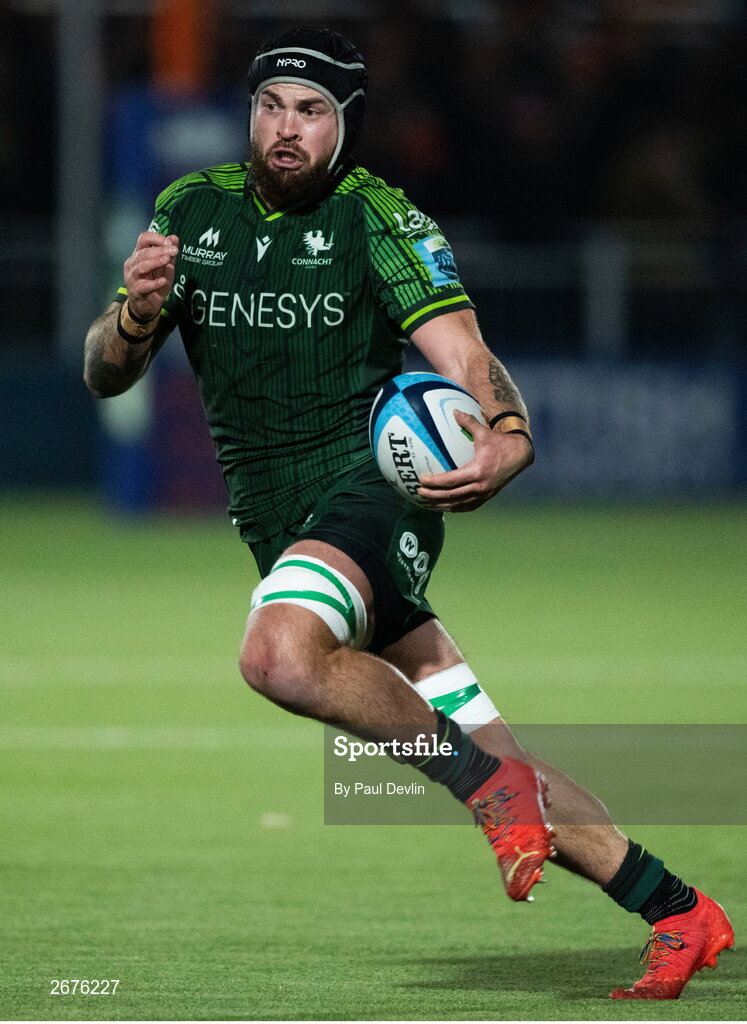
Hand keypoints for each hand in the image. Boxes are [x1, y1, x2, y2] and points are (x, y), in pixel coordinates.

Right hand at [123, 231, 178, 321]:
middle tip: (174, 251)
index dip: (156, 238)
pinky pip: (144, 286)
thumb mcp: (164, 269)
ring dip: (155, 262)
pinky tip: (163, 281)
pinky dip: (154, 283)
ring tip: (168, 260)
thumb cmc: (154, 285)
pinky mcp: (136, 291)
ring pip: (141, 266)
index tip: (170, 242)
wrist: (145, 307)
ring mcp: (132, 277)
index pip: (144, 239)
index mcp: (138, 255)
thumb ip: (169, 254)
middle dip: (160, 250)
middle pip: (144, 252)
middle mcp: (133, 264)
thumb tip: (174, 237)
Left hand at [417, 410, 533, 512]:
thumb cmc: (500, 443)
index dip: (434, 482)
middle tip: (418, 492)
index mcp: (478, 471)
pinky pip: (468, 506)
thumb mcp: (484, 432)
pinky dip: (454, 507)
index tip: (422, 480)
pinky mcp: (487, 497)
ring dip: (441, 504)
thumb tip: (454, 412)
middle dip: (433, 496)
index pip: (450, 480)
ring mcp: (484, 494)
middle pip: (451, 495)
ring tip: (427, 502)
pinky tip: (444, 506)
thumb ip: (468, 422)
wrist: (520, 455)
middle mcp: (480, 486)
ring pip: (458, 504)